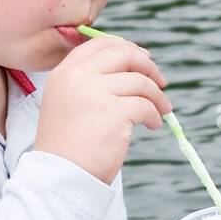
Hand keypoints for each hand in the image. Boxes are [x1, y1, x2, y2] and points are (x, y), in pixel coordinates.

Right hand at [33, 31, 171, 184]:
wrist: (60, 175)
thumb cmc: (67, 146)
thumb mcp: (67, 102)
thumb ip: (88, 81)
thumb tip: (131, 68)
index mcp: (64, 72)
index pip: (100, 43)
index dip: (126, 48)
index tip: (143, 60)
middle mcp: (77, 76)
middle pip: (124, 54)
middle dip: (148, 66)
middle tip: (160, 82)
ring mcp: (95, 92)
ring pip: (140, 81)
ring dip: (156, 96)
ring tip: (161, 112)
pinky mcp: (113, 112)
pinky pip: (145, 105)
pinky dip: (154, 114)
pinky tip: (152, 125)